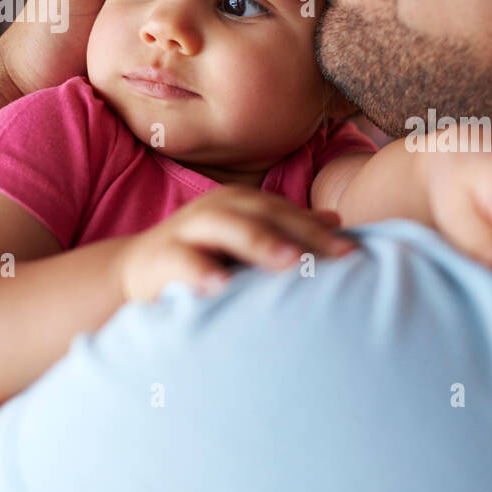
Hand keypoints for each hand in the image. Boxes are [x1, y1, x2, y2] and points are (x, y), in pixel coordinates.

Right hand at [117, 186, 356, 300]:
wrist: (136, 271)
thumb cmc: (206, 257)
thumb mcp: (248, 242)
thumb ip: (288, 230)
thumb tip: (335, 222)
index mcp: (243, 204)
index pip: (289, 213)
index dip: (321, 231)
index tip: (354, 253)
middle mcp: (218, 209)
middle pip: (264, 214)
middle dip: (301, 233)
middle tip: (336, 254)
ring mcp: (187, 230)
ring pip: (225, 228)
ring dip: (257, 242)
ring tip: (289, 262)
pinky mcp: (158, 257)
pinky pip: (180, 261)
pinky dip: (200, 272)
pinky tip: (220, 287)